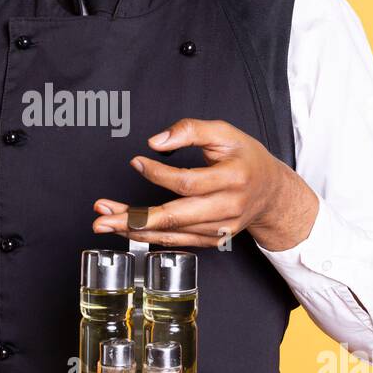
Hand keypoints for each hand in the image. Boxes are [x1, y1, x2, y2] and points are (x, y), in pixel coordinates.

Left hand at [92, 117, 318, 251]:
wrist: (271, 192)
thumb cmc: (245, 158)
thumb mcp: (224, 133)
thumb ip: (190, 129)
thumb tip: (155, 141)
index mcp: (233, 179)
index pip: (189, 183)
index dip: (159, 174)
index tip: (136, 161)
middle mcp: (228, 209)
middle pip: (176, 218)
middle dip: (135, 219)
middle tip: (101, 218)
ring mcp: (221, 230)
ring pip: (172, 233)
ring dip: (134, 228)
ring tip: (103, 220)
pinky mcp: (212, 241)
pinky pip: (176, 242)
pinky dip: (149, 237)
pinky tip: (125, 228)